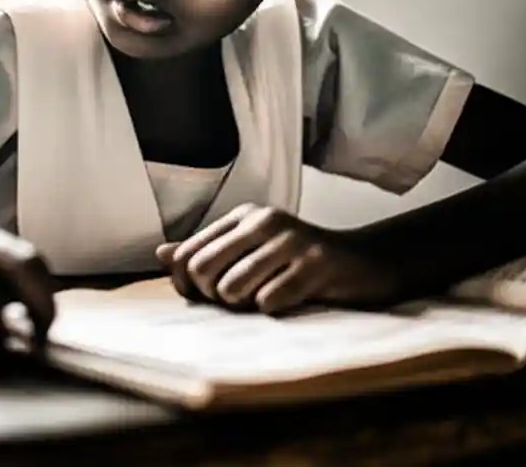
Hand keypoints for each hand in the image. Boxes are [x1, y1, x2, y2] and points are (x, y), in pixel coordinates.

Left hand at [155, 203, 403, 314]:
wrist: (363, 262)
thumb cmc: (298, 262)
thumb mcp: (251, 249)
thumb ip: (207, 251)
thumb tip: (162, 254)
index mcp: (243, 216)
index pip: (187, 253)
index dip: (186, 284)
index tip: (205, 296)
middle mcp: (263, 221)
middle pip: (202, 270)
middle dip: (212, 296)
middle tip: (236, 301)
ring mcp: (290, 241)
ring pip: (232, 288)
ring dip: (243, 306)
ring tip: (262, 299)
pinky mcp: (315, 266)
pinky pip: (269, 301)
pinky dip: (272, 309)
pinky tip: (288, 300)